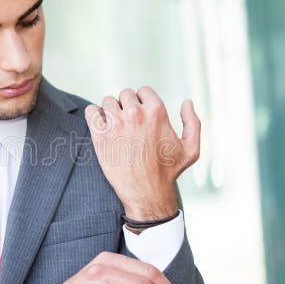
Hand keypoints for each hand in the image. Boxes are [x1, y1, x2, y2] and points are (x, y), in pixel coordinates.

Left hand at [84, 88, 200, 220]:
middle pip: (125, 94)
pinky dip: (95, 116)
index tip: (142, 116)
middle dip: (127, 106)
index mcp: (156, 111)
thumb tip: (187, 102)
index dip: (143, 102)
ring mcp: (115, 123)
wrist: (146, 192)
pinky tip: (102, 127)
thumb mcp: (191, 149)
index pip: (143, 91)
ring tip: (116, 127)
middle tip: (129, 124)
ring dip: (111, 111)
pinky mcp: (100, 134)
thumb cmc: (168, 172)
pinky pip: (91, 112)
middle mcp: (135, 113)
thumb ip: (193, 122)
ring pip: (107, 101)